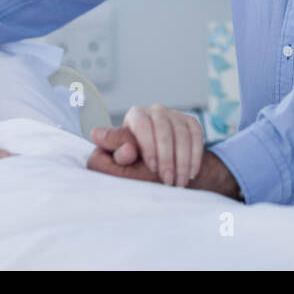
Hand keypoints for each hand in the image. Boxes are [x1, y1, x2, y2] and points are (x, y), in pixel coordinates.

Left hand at [86, 130, 241, 199]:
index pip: (143, 126)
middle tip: (167, 180)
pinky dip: (195, 155)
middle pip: (165, 130)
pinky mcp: (191, 122)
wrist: (159, 163)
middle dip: (167, 158)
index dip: (149, 147)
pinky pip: (197, 135)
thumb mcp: (121, 157)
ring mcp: (175, 115)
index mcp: (136, 115)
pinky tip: (192, 173)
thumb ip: (112, 148)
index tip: (151, 168)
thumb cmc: (135, 161)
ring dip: (183, 161)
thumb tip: (97, 134)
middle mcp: (156, 111)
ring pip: (183, 134)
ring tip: (179, 182)